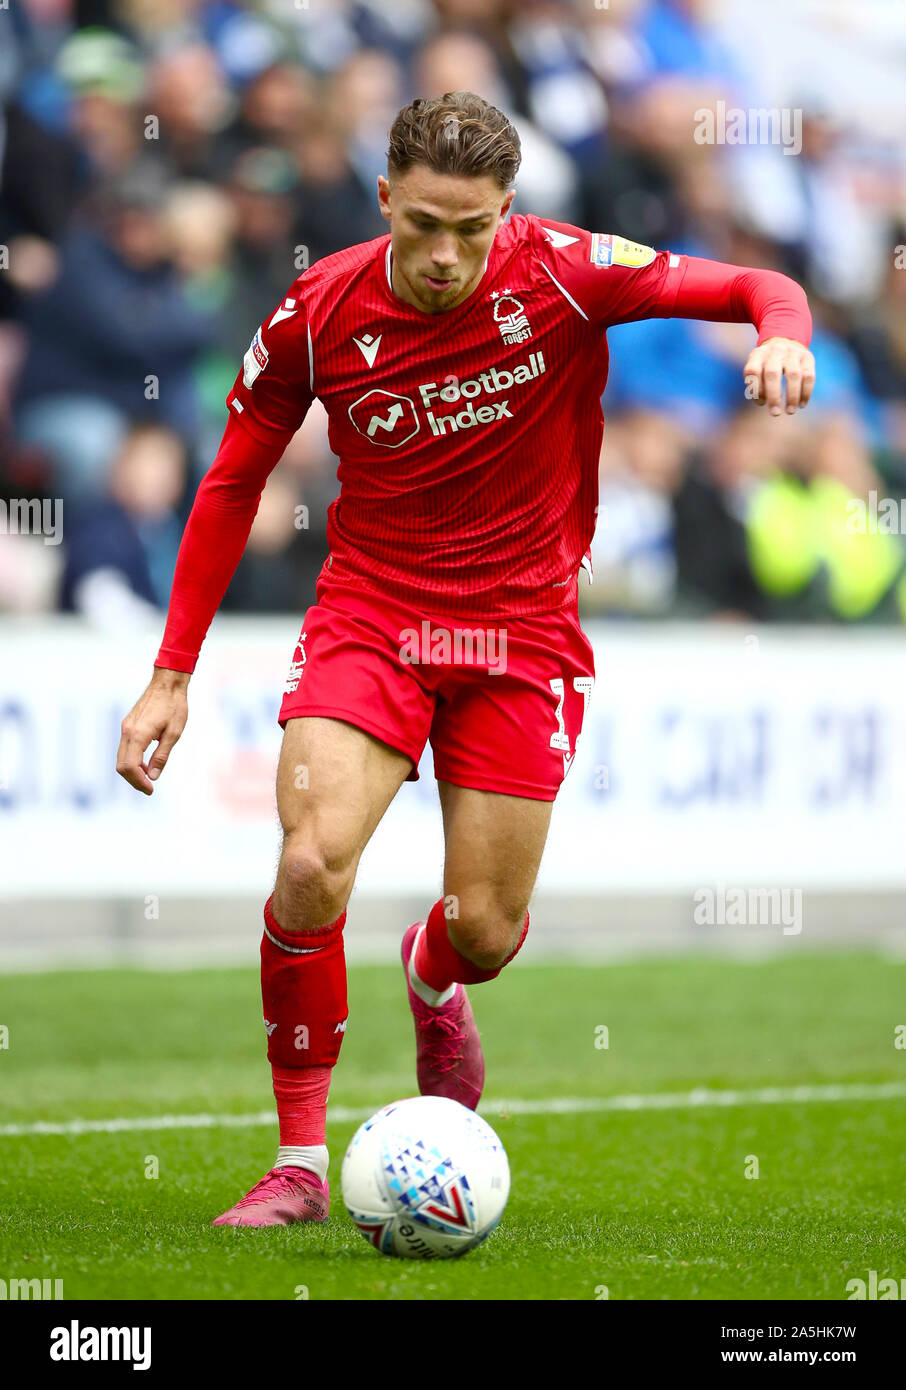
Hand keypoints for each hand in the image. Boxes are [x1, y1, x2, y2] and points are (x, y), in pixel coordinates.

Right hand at [116, 668, 189, 794]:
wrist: (167, 683)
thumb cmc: (174, 706)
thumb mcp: (174, 734)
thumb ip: (161, 756)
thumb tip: (152, 776)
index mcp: (138, 735)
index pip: (130, 767)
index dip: (139, 782)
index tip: (151, 790)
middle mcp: (127, 732)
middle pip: (121, 765)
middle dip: (134, 780)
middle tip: (149, 788)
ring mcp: (125, 727)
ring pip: (121, 757)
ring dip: (132, 771)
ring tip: (149, 777)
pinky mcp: (128, 725)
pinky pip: (124, 748)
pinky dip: (132, 760)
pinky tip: (145, 764)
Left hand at [744, 337, 814, 414]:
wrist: (786, 340)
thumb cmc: (766, 364)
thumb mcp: (756, 368)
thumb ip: (755, 384)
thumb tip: (762, 402)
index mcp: (758, 354)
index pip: (752, 371)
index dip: (755, 389)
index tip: (761, 403)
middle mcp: (775, 351)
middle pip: (772, 373)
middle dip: (774, 396)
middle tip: (775, 413)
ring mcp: (792, 352)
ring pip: (793, 375)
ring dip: (792, 396)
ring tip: (790, 411)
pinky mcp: (807, 357)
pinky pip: (808, 376)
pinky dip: (806, 392)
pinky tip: (802, 404)